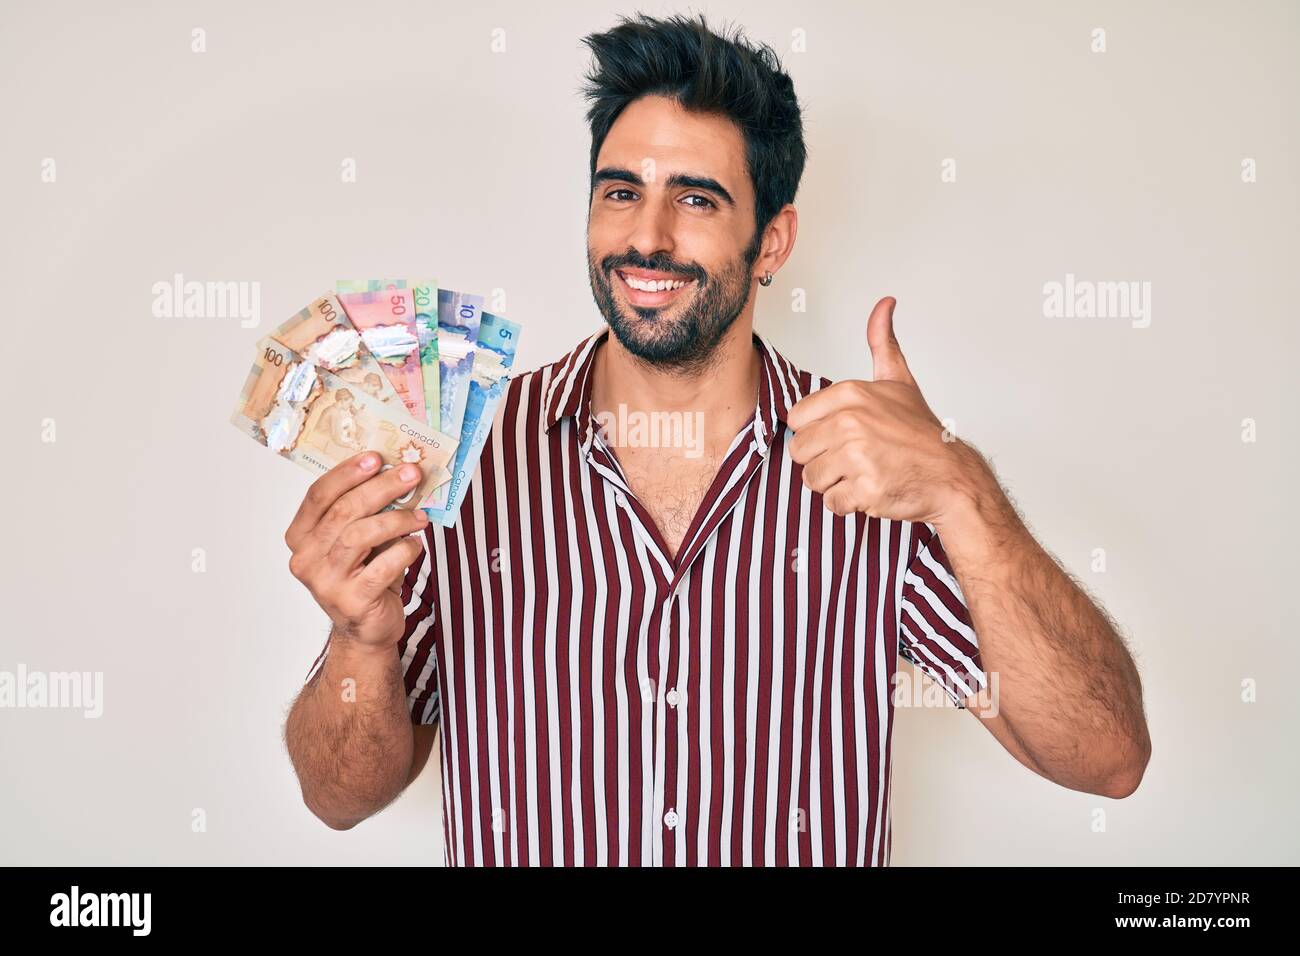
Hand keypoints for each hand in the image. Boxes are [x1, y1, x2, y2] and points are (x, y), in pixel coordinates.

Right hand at [284, 452, 429, 651]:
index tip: (376, 457)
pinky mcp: (351, 602)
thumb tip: (398, 472)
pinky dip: (404, 551)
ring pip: (359, 536)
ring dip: (396, 520)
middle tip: (411, 475)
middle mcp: (305, 559)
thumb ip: (367, 510)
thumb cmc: (366, 574)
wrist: (367, 628)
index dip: (347, 473)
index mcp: (300, 537)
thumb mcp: (361, 539)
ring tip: (420, 516)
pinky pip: (381, 567)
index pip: (318, 495)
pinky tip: (416, 545)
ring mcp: (325, 583)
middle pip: (342, 511)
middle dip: (380, 488)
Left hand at [787, 296, 972, 521]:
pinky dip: (848, 504)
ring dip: (833, 483)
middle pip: (799, 450)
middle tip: (853, 458)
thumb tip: (884, 303)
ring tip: (862, 473)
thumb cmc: (920, 433)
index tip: (841, 435)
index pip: (796, 420)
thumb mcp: (898, 380)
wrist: (951, 475)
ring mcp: (859, 457)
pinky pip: (832, 503)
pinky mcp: (866, 490)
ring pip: (811, 478)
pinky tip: (870, 490)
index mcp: (851, 395)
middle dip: (822, 460)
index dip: (816, 432)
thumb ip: (882, 342)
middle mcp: (852, 422)